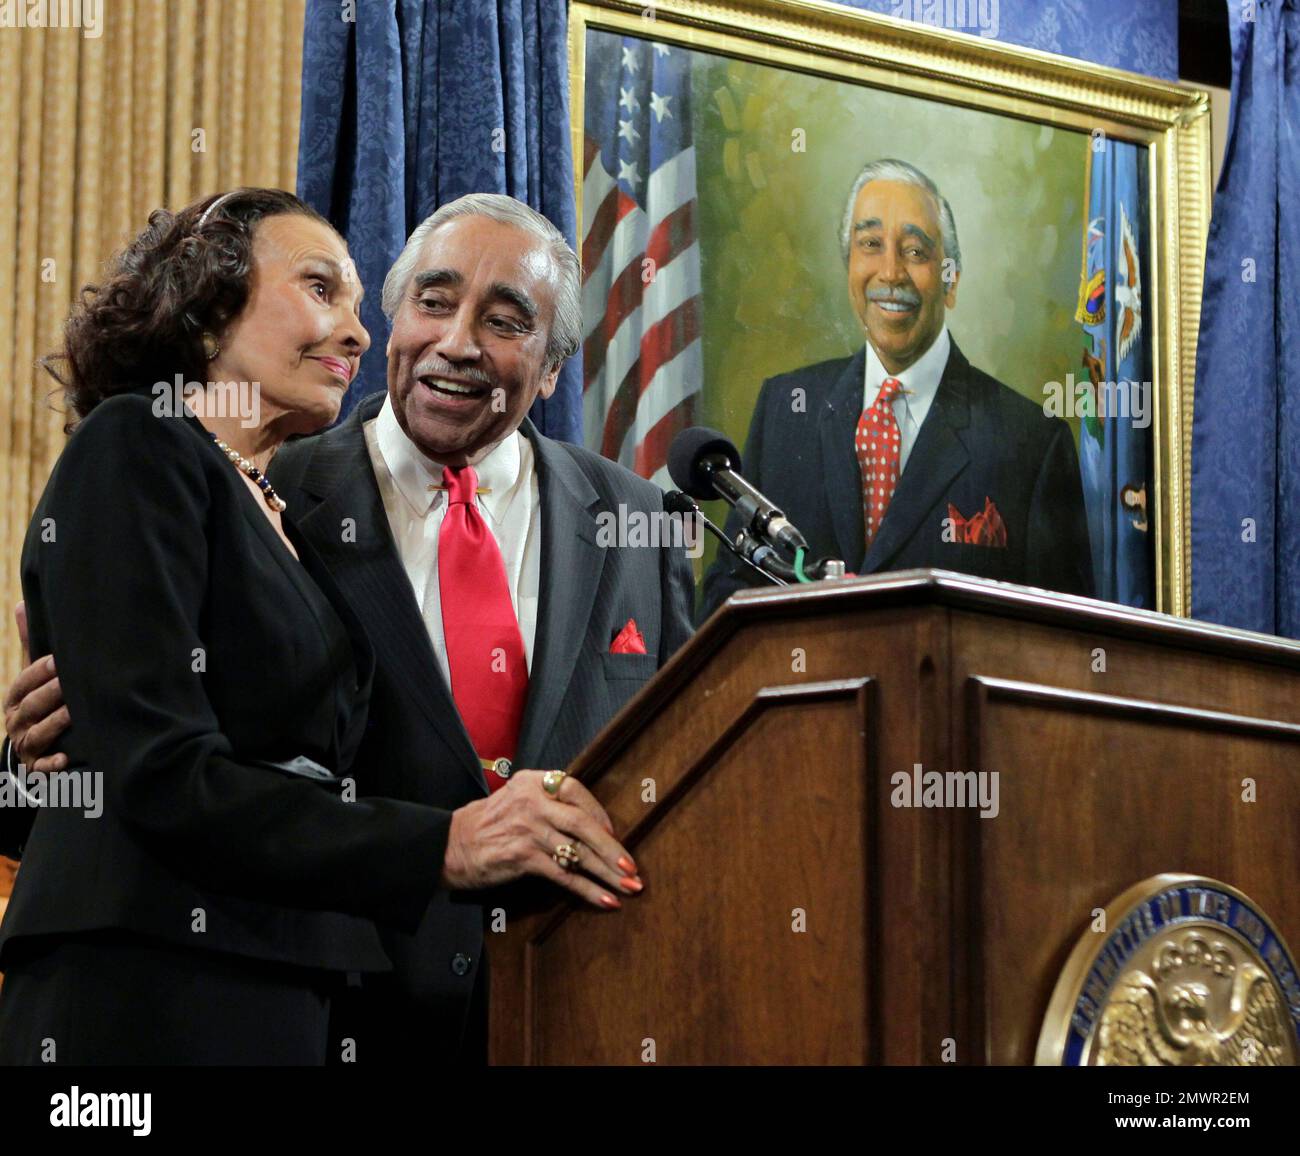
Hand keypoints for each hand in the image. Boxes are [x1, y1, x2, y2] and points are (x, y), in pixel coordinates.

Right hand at [2, 602, 69, 774]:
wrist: (36, 745)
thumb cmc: (40, 701)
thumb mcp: (33, 675)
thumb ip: (29, 644)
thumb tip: (22, 604)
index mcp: (15, 698)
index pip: (23, 682)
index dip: (40, 671)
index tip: (61, 660)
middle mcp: (16, 721)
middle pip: (32, 706)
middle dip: (52, 693)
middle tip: (73, 683)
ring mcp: (25, 745)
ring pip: (37, 733)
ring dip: (55, 723)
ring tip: (75, 713)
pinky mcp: (36, 767)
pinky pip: (41, 767)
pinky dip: (52, 763)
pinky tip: (66, 758)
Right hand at [440, 770, 642, 909]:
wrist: (448, 845)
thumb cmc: (488, 825)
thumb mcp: (517, 799)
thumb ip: (549, 803)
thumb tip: (593, 826)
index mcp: (532, 782)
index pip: (576, 790)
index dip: (599, 813)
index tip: (614, 833)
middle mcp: (532, 801)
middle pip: (583, 824)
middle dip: (613, 848)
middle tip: (633, 868)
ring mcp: (528, 829)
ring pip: (577, 853)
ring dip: (607, 874)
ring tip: (629, 888)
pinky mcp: (522, 857)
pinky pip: (563, 875)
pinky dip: (587, 890)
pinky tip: (605, 900)